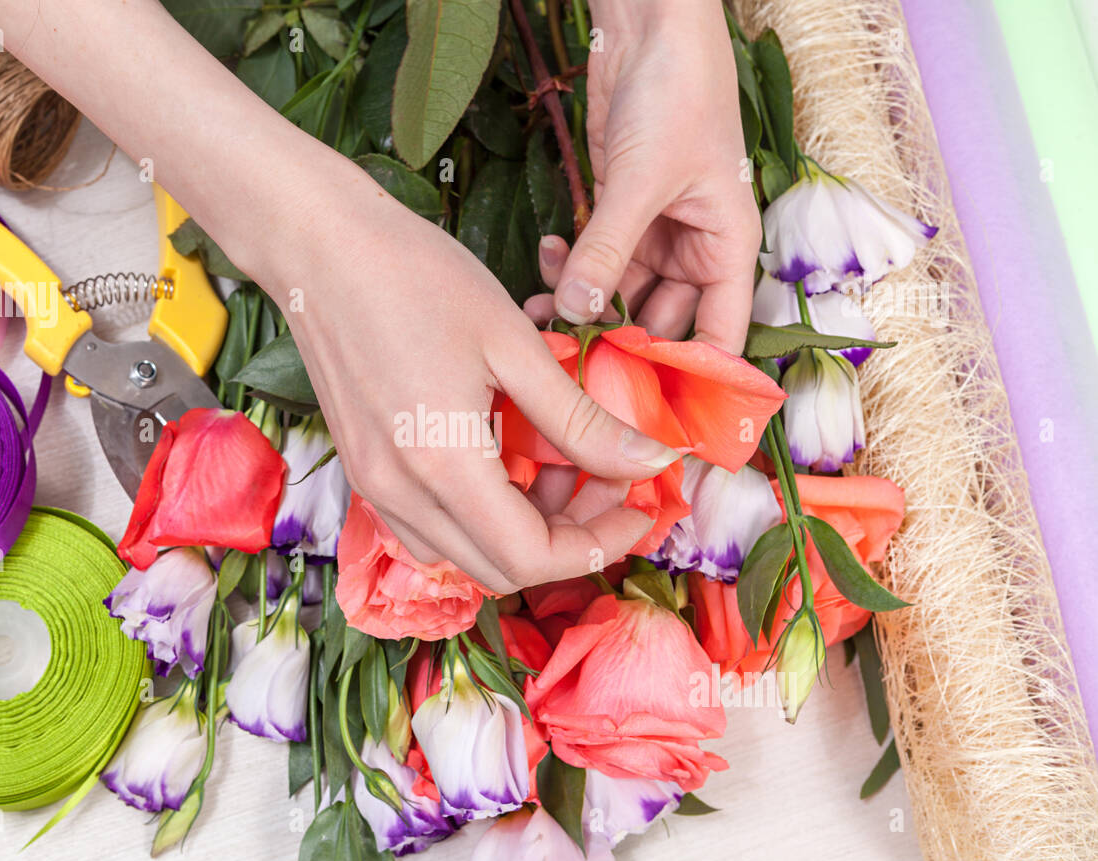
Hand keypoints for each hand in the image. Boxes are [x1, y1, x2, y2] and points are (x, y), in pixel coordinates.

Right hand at [253, 164, 680, 592]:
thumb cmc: (416, 277)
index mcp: (442, 464)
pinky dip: (481, 515)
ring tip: (560, 465)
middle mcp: (400, 493)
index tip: (638, 505)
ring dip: (524, 529)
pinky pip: (431, 526)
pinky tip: (506, 458)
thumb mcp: (514, 343)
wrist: (319, 248)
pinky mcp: (364, 471)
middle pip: (499, 569)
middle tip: (609, 480)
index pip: (529, 558)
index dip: (595, 545)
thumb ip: (581, 419)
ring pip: (464, 554)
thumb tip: (651, 460)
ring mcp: (374, 486)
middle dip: (568, 539)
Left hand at [529, 0, 759, 353]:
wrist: (650, 29)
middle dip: (616, 343)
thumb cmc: (678, 94)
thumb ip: (609, 249)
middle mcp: (694, 252)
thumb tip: (578, 311)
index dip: (691, 378)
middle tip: (570, 365)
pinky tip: (548, 261)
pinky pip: (593, 262)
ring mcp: (653, 235)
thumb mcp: (643, 179)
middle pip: (659, 323)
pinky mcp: (616, 216)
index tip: (650, 414)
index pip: (718, 336)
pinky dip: (570, 269)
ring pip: (618, 295)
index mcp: (727, 250)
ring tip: (540, 314)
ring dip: (582, 308)